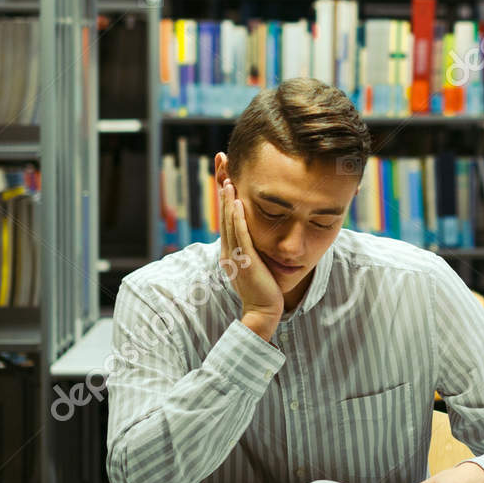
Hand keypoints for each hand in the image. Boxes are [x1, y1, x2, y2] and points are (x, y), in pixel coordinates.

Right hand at [221, 179, 282, 338]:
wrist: (263, 311)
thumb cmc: (262, 290)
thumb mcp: (252, 266)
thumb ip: (249, 251)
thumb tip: (253, 239)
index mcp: (229, 252)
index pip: (225, 220)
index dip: (224, 198)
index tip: (224, 177)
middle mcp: (228, 251)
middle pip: (223, 216)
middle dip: (222, 192)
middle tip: (220, 171)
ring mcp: (235, 256)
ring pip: (229, 223)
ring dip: (228, 201)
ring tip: (227, 180)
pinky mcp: (246, 260)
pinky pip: (241, 235)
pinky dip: (238, 217)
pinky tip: (238, 202)